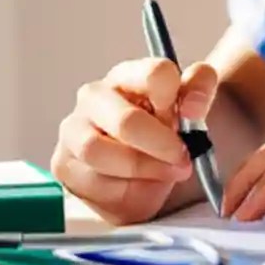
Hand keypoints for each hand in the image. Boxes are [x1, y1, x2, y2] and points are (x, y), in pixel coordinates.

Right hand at [51, 58, 216, 224]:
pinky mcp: (64, 164)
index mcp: (129, 76)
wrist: (144, 171)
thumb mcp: (192, 107)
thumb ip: (200, 90)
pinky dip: (123, 191)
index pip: (154, 73)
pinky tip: (137, 186)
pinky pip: (93, 183)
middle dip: (160, 146)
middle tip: (183, 160)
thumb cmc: (164, 132)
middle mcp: (95, 97)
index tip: (192, 117)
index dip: (177, 97)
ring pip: (100, 152)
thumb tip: (192, 107)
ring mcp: (73, 130)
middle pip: (126, 121)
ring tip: (164, 174)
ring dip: (141, 170)